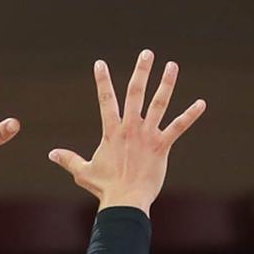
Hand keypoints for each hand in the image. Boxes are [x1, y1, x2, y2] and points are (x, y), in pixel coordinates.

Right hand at [48, 52, 206, 211]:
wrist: (125, 201)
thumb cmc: (105, 188)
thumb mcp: (83, 171)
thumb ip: (68, 159)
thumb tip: (51, 154)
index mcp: (112, 131)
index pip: (106, 99)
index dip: (102, 80)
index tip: (100, 63)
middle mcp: (130, 128)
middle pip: (136, 92)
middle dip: (141, 71)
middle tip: (147, 53)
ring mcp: (148, 135)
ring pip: (159, 103)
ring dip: (166, 83)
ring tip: (172, 66)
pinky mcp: (162, 146)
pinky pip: (179, 127)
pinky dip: (191, 115)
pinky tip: (201, 103)